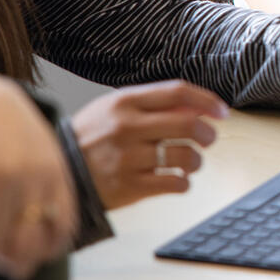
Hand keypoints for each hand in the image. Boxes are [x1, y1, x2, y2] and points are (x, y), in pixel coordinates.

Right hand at [71, 80, 227, 210]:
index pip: (177, 92)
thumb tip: (194, 107)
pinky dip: (183, 182)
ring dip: (196, 160)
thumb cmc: (90, 136)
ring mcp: (128, 158)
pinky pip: (173, 184)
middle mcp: (128, 127)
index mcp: (126, 102)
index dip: (206, 100)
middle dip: (207, 133)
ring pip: (184, 157)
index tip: (221, 111)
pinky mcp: (129, 187)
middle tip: (210, 138)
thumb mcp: (114, 108)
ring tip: (190, 161)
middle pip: (186, 124)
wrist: (57, 170)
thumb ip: (151, 104)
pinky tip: (178, 179)